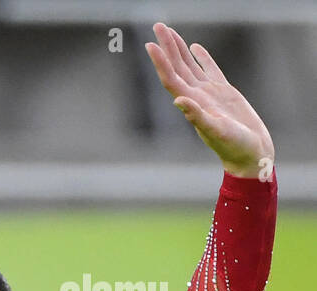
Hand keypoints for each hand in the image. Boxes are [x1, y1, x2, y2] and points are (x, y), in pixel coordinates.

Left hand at [145, 22, 274, 179]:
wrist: (250, 154)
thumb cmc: (234, 147)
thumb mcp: (216, 131)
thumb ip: (198, 117)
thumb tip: (180, 101)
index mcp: (192, 103)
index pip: (171, 78)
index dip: (160, 62)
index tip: (150, 45)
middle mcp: (196, 96)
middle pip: (177, 67)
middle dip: (167, 47)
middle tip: (157, 25)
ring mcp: (209, 93)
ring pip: (190, 65)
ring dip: (178, 49)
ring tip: (169, 32)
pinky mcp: (224, 92)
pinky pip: (210, 70)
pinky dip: (202, 57)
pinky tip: (194, 47)